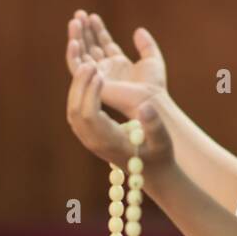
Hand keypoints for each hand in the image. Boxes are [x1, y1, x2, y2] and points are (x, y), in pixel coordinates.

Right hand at [66, 10, 166, 116]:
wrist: (149, 98)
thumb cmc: (153, 84)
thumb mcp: (152, 58)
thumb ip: (146, 44)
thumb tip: (138, 30)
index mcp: (118, 63)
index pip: (103, 42)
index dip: (97, 29)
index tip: (92, 16)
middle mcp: (106, 68)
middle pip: (91, 45)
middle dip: (84, 30)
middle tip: (79, 14)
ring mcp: (98, 74)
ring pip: (82, 53)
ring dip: (76, 37)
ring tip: (74, 21)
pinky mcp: (92, 81)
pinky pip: (77, 67)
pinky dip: (73, 54)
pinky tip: (74, 41)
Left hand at [66, 60, 175, 175]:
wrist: (152, 171)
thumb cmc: (159, 155)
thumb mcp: (163, 141)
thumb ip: (155, 125)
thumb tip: (144, 106)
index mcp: (108, 142)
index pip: (90, 115)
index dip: (91, 93)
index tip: (100, 75)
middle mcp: (94, 141)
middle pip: (76, 111)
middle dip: (80, 86)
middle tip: (89, 64)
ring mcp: (89, 138)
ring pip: (73, 110)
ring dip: (78, 87)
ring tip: (88, 66)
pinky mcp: (90, 133)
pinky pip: (78, 111)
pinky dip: (80, 93)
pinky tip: (90, 78)